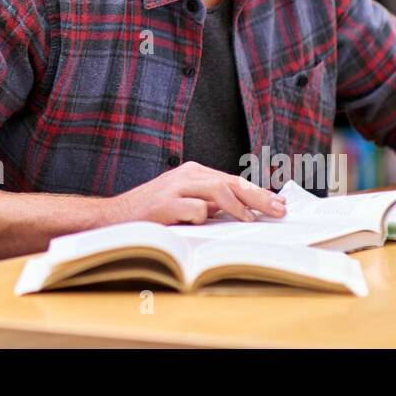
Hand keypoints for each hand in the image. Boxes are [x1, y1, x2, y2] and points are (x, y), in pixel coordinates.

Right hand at [103, 161, 287, 225]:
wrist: (115, 216)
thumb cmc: (154, 212)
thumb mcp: (186, 202)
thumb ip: (211, 203)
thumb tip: (246, 210)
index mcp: (194, 172)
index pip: (234, 181)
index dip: (258, 193)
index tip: (279, 204)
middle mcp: (187, 175)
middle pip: (231, 182)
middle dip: (258, 197)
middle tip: (279, 210)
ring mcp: (175, 187)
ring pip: (217, 189)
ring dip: (238, 206)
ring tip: (251, 220)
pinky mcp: (166, 203)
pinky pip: (195, 208)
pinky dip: (204, 216)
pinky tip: (205, 224)